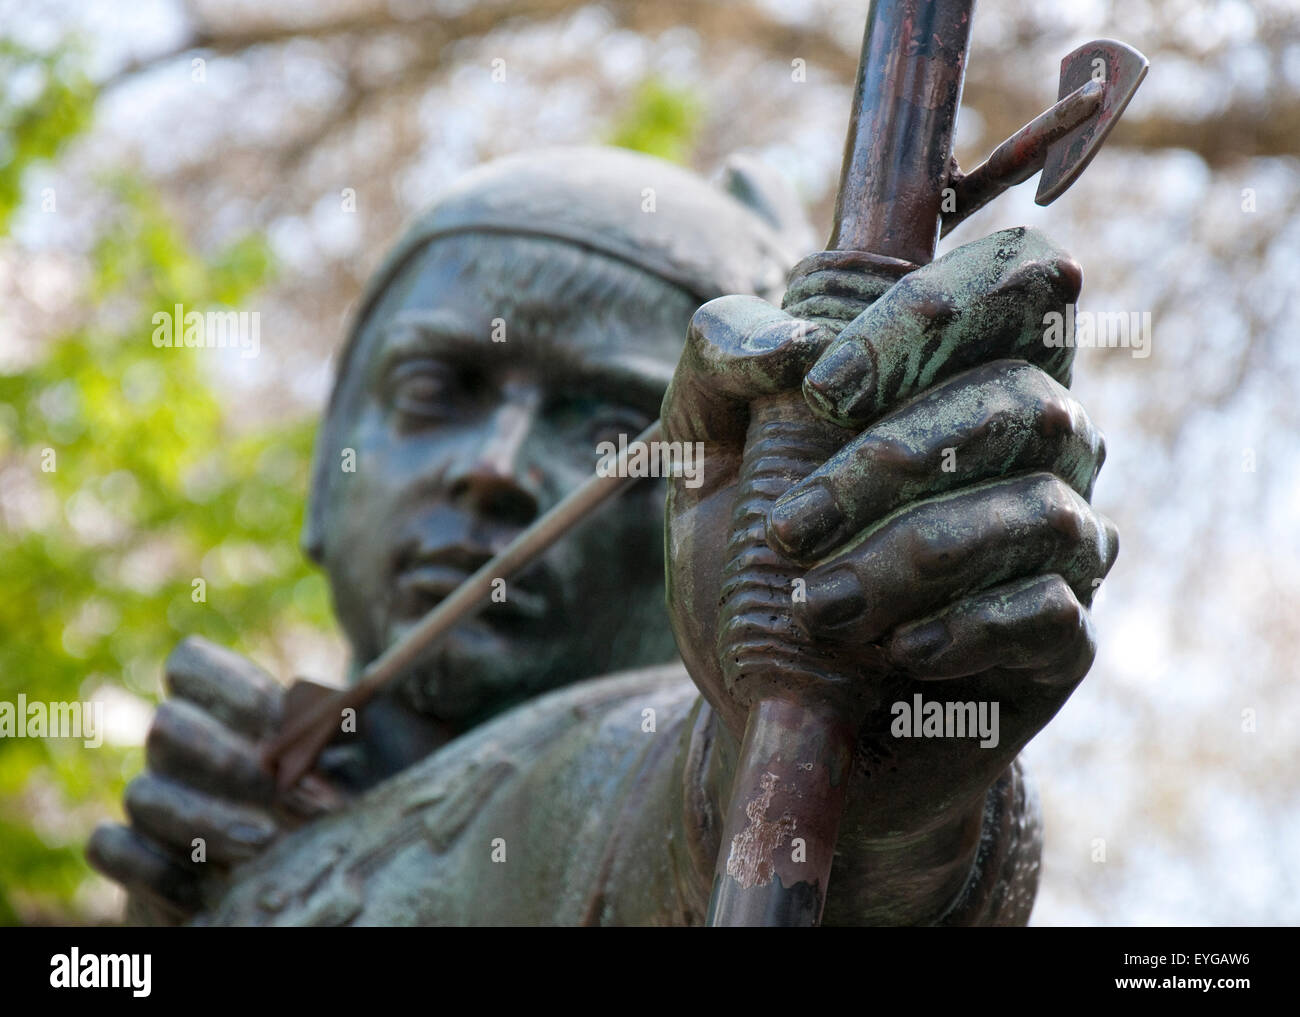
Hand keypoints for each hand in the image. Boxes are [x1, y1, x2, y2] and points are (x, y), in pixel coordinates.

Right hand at [87, 637, 336, 923]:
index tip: (285, 717)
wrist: (327, 869)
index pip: (188, 664)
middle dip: (231, 760)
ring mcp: (154, 804)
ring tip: (270, 843)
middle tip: (292, 790)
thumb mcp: (367, 752)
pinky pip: (114, 851)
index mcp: (221, 707)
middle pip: (167, 727)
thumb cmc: (347, 795)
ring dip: (208, 821)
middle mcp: (178, 750)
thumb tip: (355, 702)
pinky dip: (157, 869)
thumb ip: (352, 719)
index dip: (232, 686)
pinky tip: (213, 888)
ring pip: (143, 794)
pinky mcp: (140, 862)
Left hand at [662, 227, 1116, 840]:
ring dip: (910, 556)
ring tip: (816, 607)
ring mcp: (1060, 541)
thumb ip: (721, 363)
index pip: (1017, 280)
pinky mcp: (1061, 642)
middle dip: (890, 461)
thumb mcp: (702, 455)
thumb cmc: (743, 563)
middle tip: (786, 528)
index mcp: (960, 370)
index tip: (824, 389)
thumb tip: (793, 343)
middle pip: (1021, 397)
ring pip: (1034, 509)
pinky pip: (1051, 611)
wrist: (764, 710)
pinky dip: (967, 626)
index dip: (935, 311)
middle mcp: (1034, 442)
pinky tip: (896, 649)